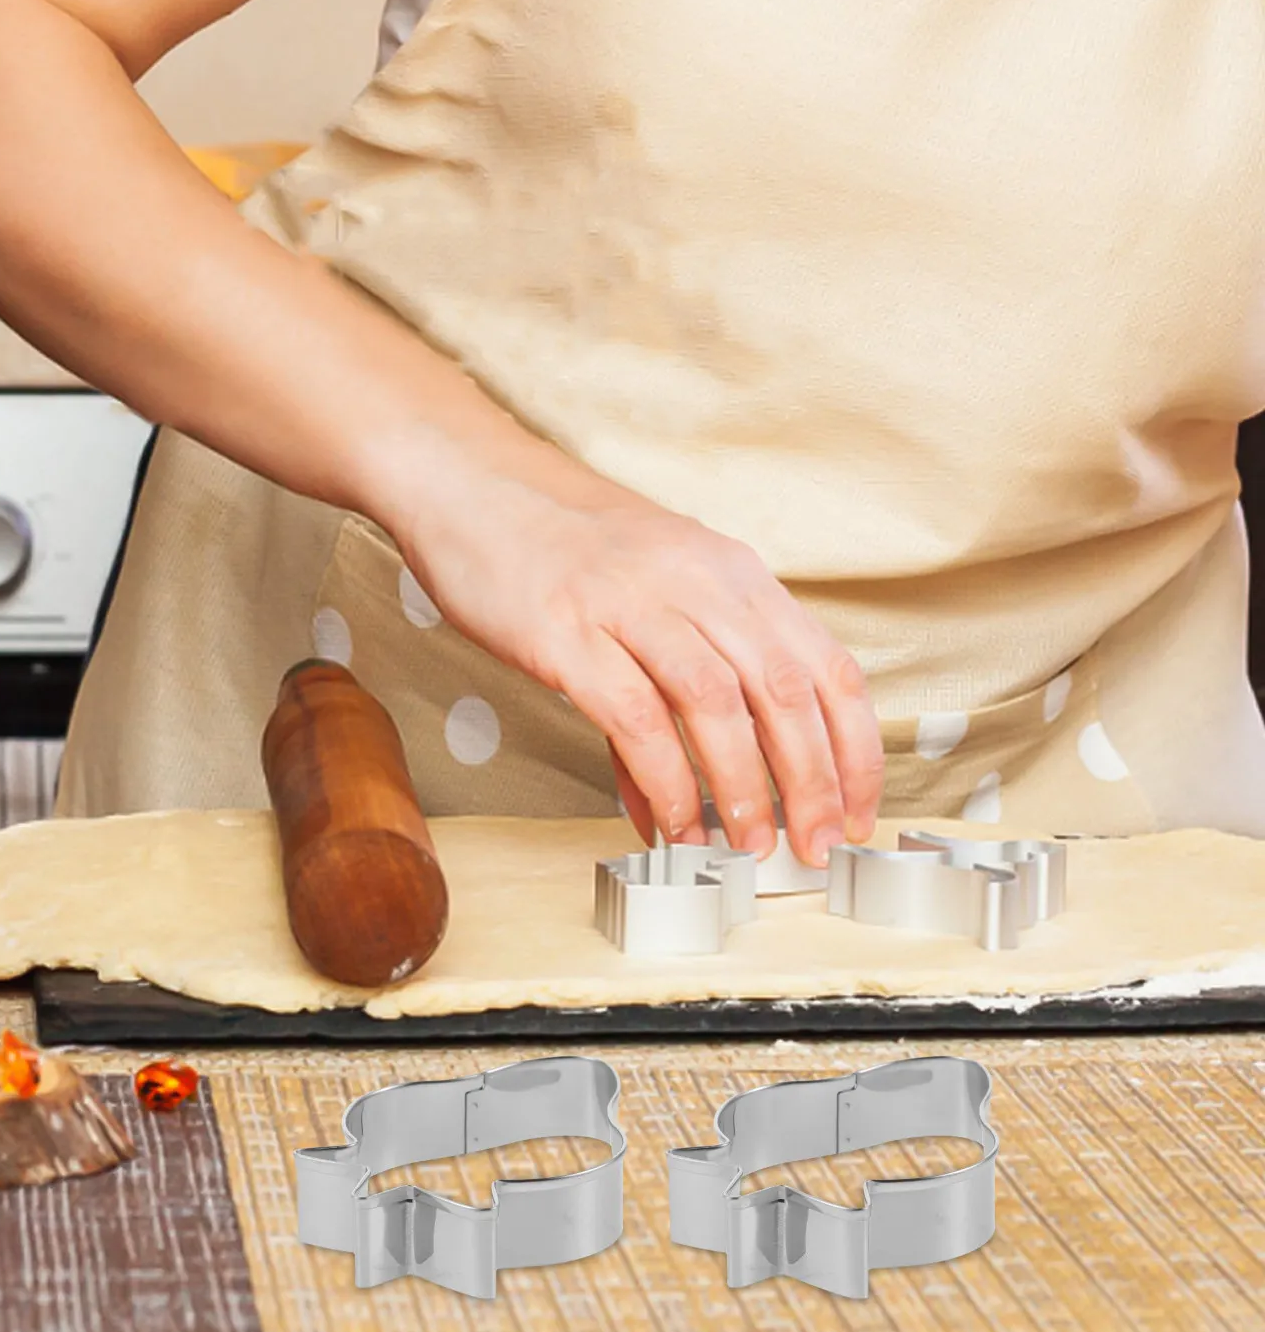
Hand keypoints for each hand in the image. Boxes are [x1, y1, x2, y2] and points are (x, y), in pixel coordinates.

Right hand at [399, 465, 882, 864]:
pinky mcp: (567, 631)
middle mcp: (694, 581)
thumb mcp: (652, 595)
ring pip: (718, 706)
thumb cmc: (562, 548)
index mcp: (732, 572)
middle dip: (811, 783)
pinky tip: (671, 822)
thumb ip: (680, 690)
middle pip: (783, 692)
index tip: (858, 812)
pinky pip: (636, 717)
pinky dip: (664, 778)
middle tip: (814, 846)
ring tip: (749, 846)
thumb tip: (686, 800)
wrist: (473, 485)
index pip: (826, 666)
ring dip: (744, 789)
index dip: (855, 749)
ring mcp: (630, 602)